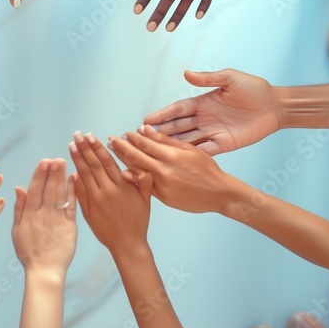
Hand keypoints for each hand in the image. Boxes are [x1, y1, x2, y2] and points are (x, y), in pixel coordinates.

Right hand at [12, 159, 76, 280]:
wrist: (45, 271)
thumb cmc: (29, 252)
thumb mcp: (17, 231)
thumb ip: (19, 208)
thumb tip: (18, 188)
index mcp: (29, 215)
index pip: (34, 190)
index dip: (39, 175)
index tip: (43, 161)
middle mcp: (43, 215)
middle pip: (48, 189)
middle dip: (52, 172)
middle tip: (56, 158)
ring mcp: (57, 220)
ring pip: (59, 194)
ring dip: (61, 177)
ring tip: (64, 162)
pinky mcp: (69, 226)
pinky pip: (71, 206)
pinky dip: (73, 192)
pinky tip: (74, 179)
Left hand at [68, 132, 150, 257]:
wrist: (127, 245)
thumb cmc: (138, 222)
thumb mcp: (146, 200)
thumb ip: (143, 182)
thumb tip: (141, 167)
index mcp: (122, 186)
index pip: (107, 161)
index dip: (98, 147)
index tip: (90, 136)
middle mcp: (108, 190)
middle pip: (93, 165)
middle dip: (84, 148)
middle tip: (77, 135)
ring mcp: (96, 200)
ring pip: (84, 175)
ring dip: (77, 159)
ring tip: (71, 145)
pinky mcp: (88, 210)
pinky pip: (80, 192)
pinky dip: (75, 180)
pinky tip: (70, 169)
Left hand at [110, 126, 231, 213]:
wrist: (218, 194)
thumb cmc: (207, 170)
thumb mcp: (189, 149)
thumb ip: (166, 140)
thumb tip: (146, 129)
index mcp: (171, 156)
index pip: (144, 144)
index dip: (131, 138)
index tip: (123, 134)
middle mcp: (164, 171)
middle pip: (135, 157)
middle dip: (120, 148)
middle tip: (110, 141)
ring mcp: (162, 186)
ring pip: (136, 172)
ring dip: (123, 162)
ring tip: (112, 154)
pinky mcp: (162, 198)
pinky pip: (143, 187)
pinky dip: (133, 179)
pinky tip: (125, 173)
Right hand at [144, 69, 279, 154]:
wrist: (276, 107)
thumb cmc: (255, 89)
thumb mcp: (231, 79)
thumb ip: (209, 78)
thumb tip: (186, 73)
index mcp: (204, 102)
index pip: (178, 109)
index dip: (163, 115)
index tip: (146, 120)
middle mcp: (205, 118)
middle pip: (178, 126)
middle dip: (160, 131)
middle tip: (142, 138)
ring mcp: (213, 132)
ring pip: (187, 140)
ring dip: (171, 145)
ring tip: (153, 150)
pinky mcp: (224, 144)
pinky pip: (205, 151)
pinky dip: (192, 155)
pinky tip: (178, 160)